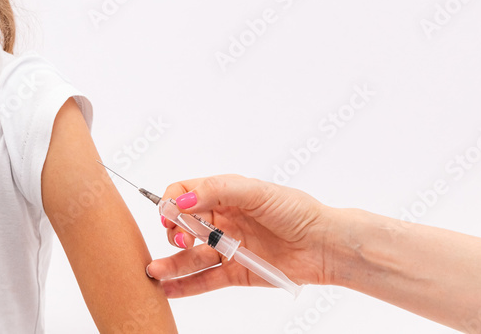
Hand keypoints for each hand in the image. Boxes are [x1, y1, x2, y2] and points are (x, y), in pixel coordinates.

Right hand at [148, 175, 335, 297]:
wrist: (325, 246)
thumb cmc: (296, 211)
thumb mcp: (256, 191)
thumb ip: (217, 191)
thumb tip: (183, 199)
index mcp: (223, 195)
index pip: (184, 193)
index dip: (172, 203)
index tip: (170, 214)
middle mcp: (221, 220)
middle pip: (182, 227)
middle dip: (175, 234)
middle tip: (184, 241)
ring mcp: (228, 248)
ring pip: (190, 257)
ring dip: (171, 263)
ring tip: (156, 271)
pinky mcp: (236, 273)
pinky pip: (205, 280)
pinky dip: (185, 286)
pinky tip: (168, 288)